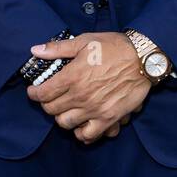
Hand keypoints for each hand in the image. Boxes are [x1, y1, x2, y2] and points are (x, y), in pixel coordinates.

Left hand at [26, 32, 149, 143]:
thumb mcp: (85, 41)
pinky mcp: (108, 118)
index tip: (34, 91)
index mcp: (72, 76)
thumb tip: (36, 50)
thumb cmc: (114, 47)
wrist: (143, 59)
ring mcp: (94, 109)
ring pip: (65, 124)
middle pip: (51, 110)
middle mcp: (80, 96)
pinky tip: (82, 124)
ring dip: (62, 117)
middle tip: (50, 98)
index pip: (43, 93)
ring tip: (66, 110)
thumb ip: (58, 48)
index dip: (34, 93)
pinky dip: (82, 132)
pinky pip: (88, 135)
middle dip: (47, 104)